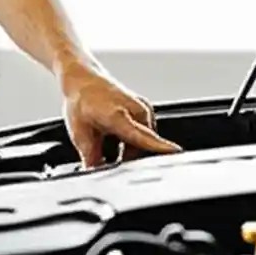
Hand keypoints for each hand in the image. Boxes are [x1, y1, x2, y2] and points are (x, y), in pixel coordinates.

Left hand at [59, 63, 181, 167]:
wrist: (83, 78)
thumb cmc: (81, 100)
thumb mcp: (80, 133)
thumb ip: (91, 158)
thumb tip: (95, 176)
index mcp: (119, 115)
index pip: (143, 136)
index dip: (159, 147)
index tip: (175, 153)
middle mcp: (136, 110)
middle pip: (142, 148)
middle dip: (126, 159)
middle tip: (104, 155)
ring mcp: (143, 109)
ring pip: (142, 142)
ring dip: (127, 149)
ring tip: (105, 138)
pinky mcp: (146, 110)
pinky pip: (143, 133)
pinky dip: (130, 139)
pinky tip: (113, 133)